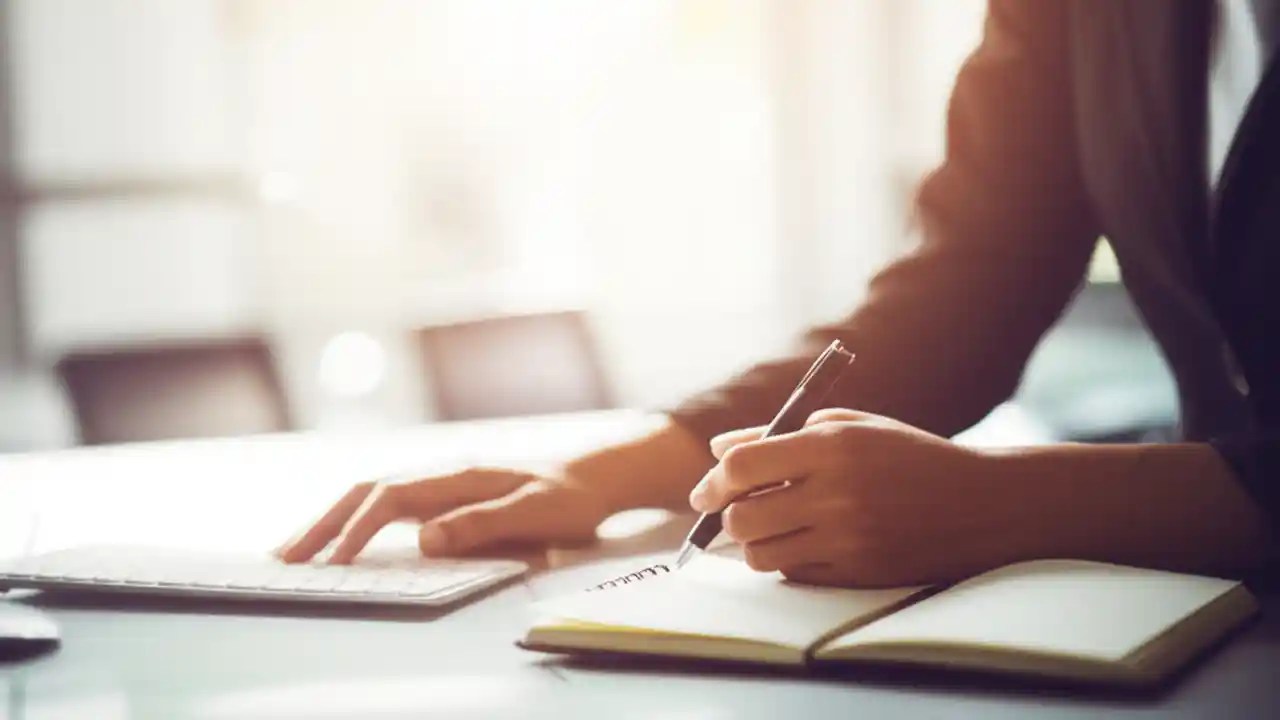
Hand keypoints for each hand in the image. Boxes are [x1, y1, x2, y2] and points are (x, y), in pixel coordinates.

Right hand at [277, 468, 610, 563]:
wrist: (592, 479)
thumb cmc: (567, 498)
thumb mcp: (534, 514)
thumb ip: (480, 523)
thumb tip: (423, 539)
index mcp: (458, 477)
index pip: (391, 499)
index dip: (358, 529)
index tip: (334, 561)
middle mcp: (440, 476)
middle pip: (366, 492)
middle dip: (323, 523)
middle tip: (284, 556)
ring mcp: (439, 485)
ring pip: (371, 497)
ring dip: (331, 521)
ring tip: (295, 550)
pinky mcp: (442, 498)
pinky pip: (388, 507)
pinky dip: (355, 521)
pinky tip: (340, 539)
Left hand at [688, 408, 1012, 586]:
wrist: (981, 504)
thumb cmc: (909, 457)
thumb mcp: (851, 428)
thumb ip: (779, 435)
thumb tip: (717, 450)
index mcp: (831, 447)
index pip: (743, 466)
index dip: (713, 479)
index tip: (704, 490)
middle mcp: (836, 494)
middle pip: (742, 517)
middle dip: (729, 515)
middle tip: (740, 510)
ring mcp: (847, 539)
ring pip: (761, 554)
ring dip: (755, 542)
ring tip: (774, 527)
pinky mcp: (858, 573)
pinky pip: (794, 574)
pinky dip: (788, 560)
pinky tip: (808, 542)